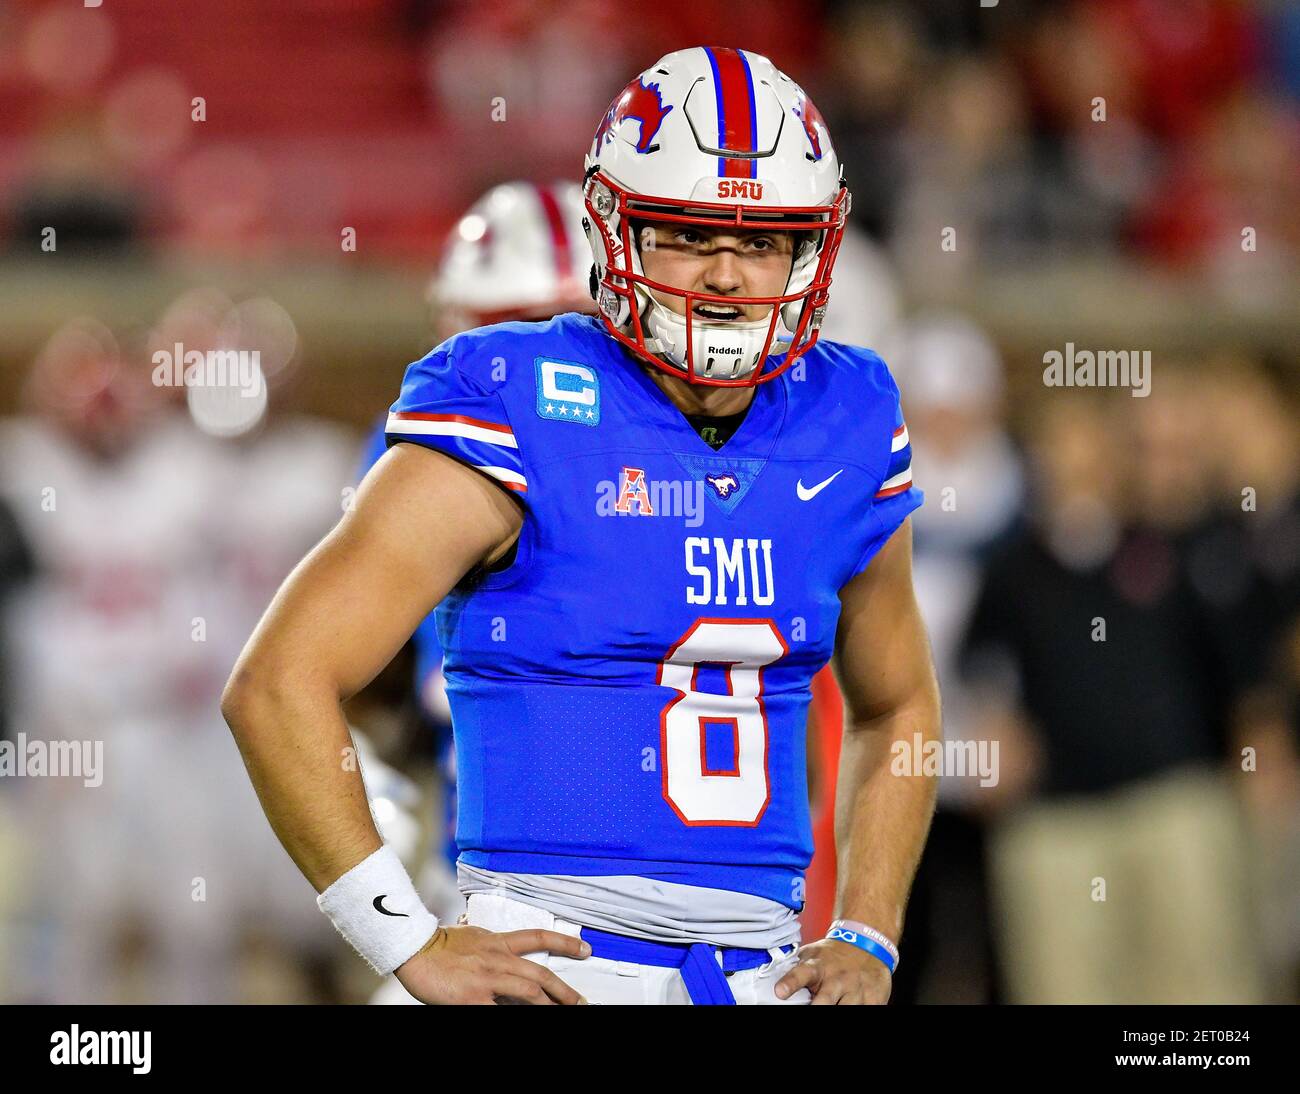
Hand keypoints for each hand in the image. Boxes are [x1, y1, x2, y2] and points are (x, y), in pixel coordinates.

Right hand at [393, 924, 590, 1003]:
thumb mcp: (475, 939)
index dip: (565, 943)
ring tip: (564, 1012)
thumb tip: (513, 963)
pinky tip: (523, 1018)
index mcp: (499, 942)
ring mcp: (487, 978)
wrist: (415, 948)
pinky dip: (512, 1015)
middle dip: (564, 990)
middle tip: (580, 1002)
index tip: (585, 949)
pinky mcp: (472, 998)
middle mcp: (498, 958)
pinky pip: (500, 1011)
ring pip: (529, 992)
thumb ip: (495, 950)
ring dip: (549, 1005)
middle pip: (540, 973)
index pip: (539, 937)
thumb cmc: (441, 945)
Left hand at [774, 937, 891, 1004]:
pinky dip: (857, 1009)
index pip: (801, 974)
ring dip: (838, 1009)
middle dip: (817, 1008)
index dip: (790, 983)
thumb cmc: (832, 955)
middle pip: (825, 1001)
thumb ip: (795, 969)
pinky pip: (865, 1011)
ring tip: (834, 1004)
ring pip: (846, 1010)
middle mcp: (837, 978)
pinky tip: (850, 1004)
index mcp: (817, 967)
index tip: (780, 992)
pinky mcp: (874, 997)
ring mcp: (856, 988)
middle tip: (812, 1008)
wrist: (867, 943)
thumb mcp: (811, 956)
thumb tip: (769, 978)